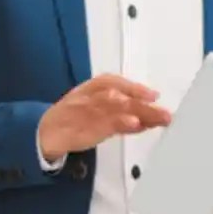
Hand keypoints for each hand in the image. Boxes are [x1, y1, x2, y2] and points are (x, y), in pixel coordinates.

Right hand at [37, 74, 169, 160]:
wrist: (47, 131)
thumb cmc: (76, 114)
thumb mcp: (95, 102)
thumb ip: (121, 107)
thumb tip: (149, 113)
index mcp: (93, 86)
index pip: (115, 82)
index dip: (135, 88)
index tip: (154, 95)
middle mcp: (93, 96)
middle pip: (122, 98)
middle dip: (144, 105)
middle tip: (165, 113)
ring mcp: (91, 112)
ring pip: (118, 111)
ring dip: (139, 113)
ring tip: (156, 117)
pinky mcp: (89, 129)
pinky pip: (109, 125)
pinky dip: (123, 124)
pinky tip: (136, 125)